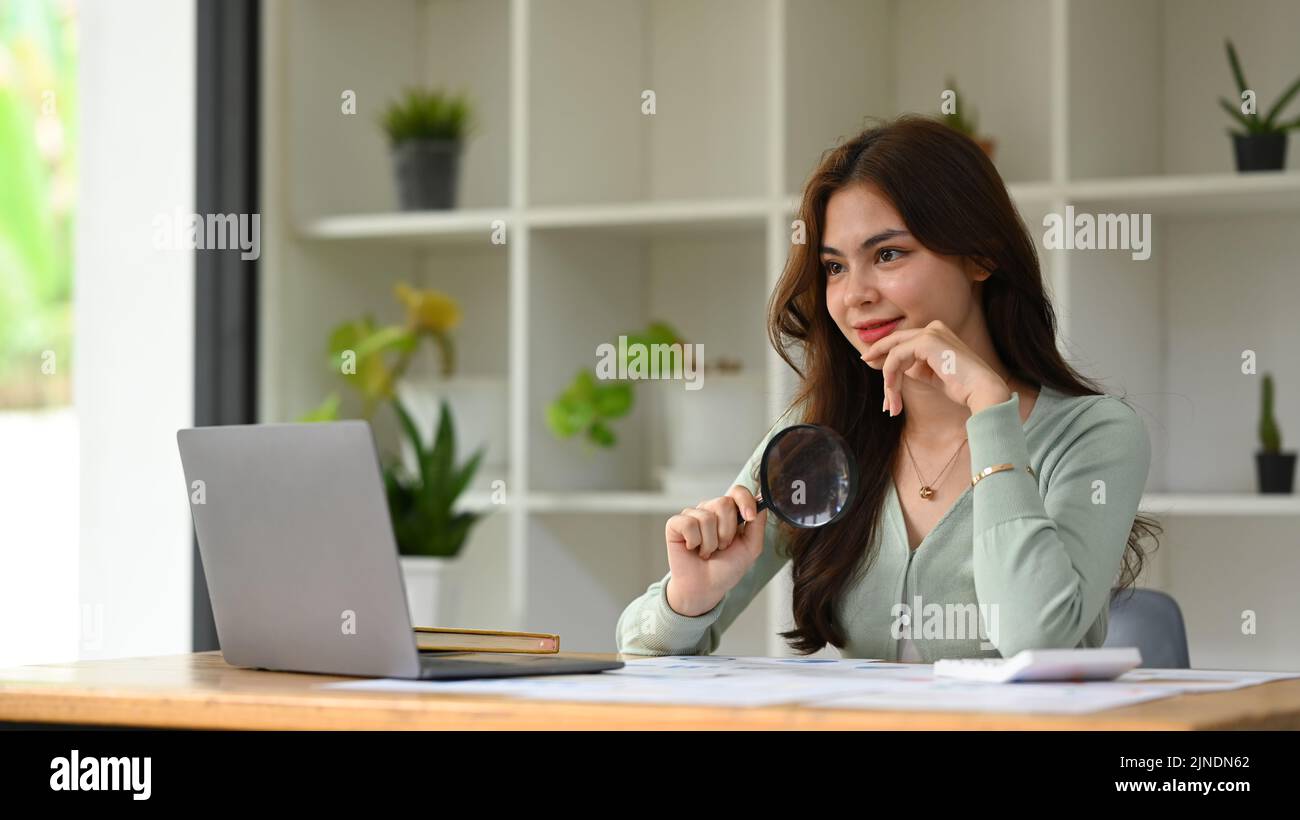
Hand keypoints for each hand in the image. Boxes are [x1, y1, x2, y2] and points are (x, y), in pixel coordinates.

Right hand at [663, 485, 767, 616]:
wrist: (706, 588)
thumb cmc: (727, 568)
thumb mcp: (751, 547)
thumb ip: (758, 523)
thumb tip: (761, 500)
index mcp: (729, 513)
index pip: (737, 491)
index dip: (744, 500)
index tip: (749, 517)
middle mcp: (710, 510)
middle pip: (723, 503)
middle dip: (727, 531)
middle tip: (722, 547)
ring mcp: (692, 516)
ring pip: (706, 517)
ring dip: (710, 542)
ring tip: (707, 552)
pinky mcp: (675, 524)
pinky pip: (688, 524)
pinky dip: (694, 541)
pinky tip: (693, 549)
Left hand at [860, 319, 1009, 415]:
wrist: (982, 391)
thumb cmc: (961, 387)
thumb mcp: (932, 374)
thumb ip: (915, 366)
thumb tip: (898, 368)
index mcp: (937, 332)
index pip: (904, 340)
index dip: (886, 352)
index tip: (873, 364)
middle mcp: (934, 328)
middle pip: (896, 342)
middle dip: (879, 354)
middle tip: (865, 362)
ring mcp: (931, 332)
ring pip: (894, 353)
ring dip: (888, 379)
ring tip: (891, 403)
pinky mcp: (927, 341)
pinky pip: (896, 357)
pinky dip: (891, 375)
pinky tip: (892, 392)